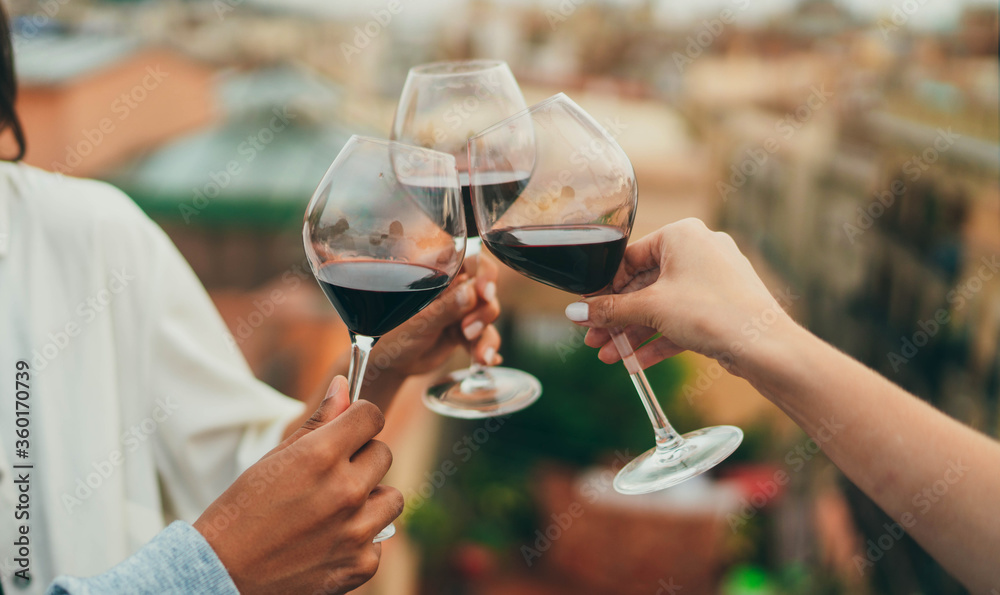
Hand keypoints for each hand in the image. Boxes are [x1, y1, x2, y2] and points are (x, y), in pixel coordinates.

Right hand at [195, 377, 402, 594]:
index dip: (360, 418)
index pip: (371, 416)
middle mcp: (345, 489)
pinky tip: (329, 541)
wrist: (223, 575)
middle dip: (362, 460)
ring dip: (371, 500)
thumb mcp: (275, 459)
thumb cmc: (243, 511)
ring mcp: (357, 529)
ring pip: (393, 497)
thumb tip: (344, 386)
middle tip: (329, 477)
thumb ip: (318, 422)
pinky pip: (380, 538)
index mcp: (321, 455)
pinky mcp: (362, 563)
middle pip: (383, 454)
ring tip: (335, 509)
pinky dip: (361, 539)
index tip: (350, 428)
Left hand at [371, 253, 502, 376]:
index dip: (484, 271)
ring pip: (488, 313)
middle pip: (485, 288)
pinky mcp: (465, 330)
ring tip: (478, 355)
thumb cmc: (391, 336)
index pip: (468, 260)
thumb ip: (444, 308)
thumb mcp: (416, 323)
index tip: (484, 292)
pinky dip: (487, 349)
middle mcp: (452, 288)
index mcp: (436, 275)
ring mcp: (460, 309)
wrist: (390, 365)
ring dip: (486, 335)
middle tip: (468, 329)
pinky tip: (485, 360)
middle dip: (484, 311)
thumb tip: (470, 293)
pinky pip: (486, 335)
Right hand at [565, 218, 790, 377]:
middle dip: (617, 318)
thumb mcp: (651, 308)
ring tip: (609, 357)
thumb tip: (575, 312)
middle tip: (592, 338)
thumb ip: (610, 310)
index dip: (604, 288)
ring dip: (633, 333)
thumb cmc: (712, 312)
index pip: (629, 258)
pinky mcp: (719, 308)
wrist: (765, 347)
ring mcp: (712, 281)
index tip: (586, 310)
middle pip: (643, 286)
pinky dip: (657, 340)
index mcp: (682, 234)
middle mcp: (698, 251)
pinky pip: (679, 321)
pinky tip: (633, 363)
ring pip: (660, 307)